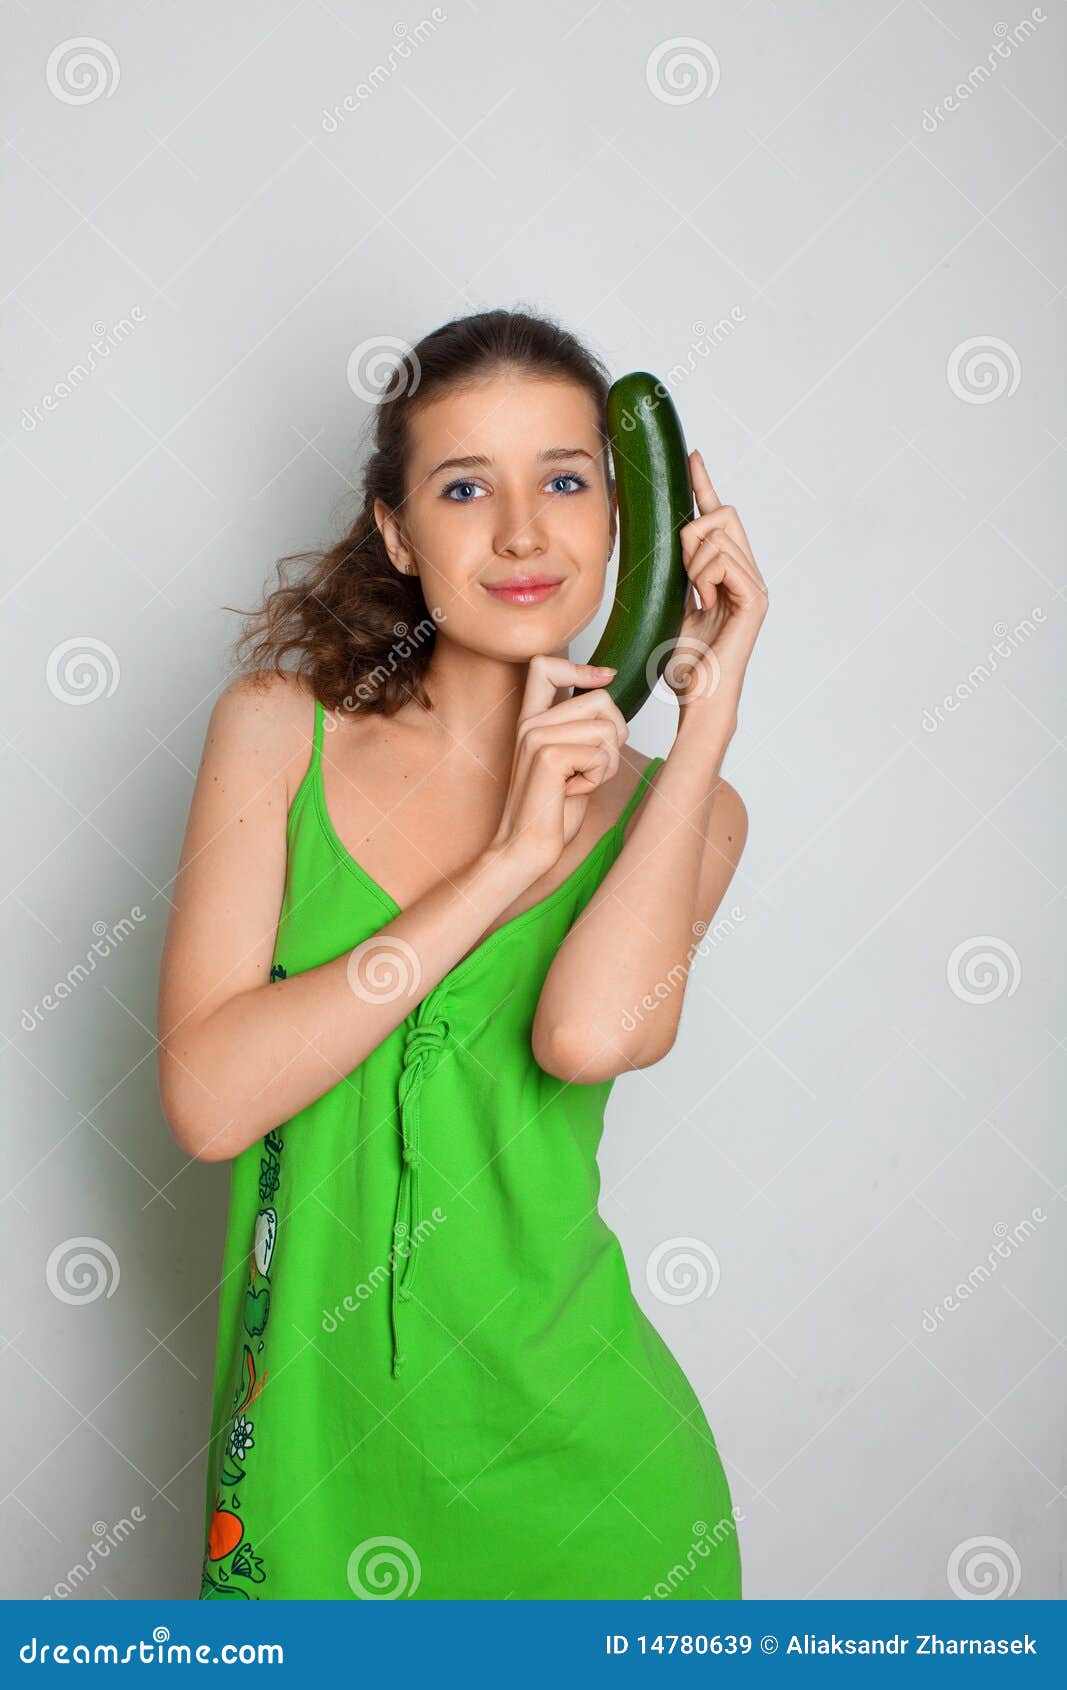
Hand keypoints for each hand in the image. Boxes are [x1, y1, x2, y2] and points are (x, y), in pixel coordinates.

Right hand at [489, 655, 628, 884]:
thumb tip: (610, 697)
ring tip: (580, 782)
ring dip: (607, 763)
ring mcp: (536, 736)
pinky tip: (573, 792)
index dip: (581, 667)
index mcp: (531, 720)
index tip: (607, 677)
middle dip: (615, 736)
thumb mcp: (569, 761)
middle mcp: (530, 723)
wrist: (524, 849)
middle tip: (592, 767)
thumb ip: (581, 730)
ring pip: (607, 729)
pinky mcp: (547, 756)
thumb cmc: (551, 812)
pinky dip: (598, 779)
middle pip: (601, 700)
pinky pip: (601, 754)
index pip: (545, 665)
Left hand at [662, 449, 768, 723]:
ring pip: (717, 535)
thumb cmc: (685, 660)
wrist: (699, 695)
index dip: (703, 484)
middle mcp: (746, 572)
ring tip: (697, 599)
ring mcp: (754, 584)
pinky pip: (723, 560)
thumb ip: (676, 571)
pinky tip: (707, 603)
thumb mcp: (671, 602)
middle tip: (685, 573)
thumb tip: (666, 536)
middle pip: (721, 513)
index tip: (690, 457)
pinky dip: (705, 578)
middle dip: (693, 534)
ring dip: (694, 564)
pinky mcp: (755, 598)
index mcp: (726, 571)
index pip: (716, 516)